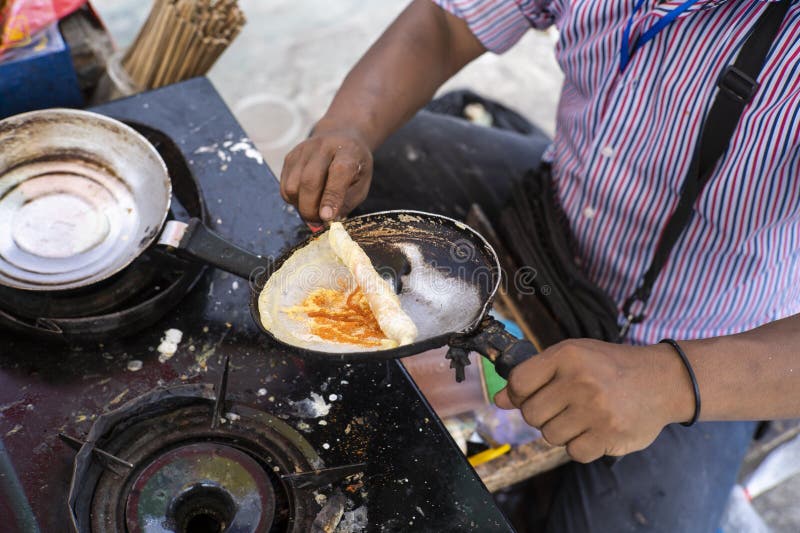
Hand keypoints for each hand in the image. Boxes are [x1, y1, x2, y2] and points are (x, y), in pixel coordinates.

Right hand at [280, 124, 372, 223]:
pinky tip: (305, 199)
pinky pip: (285, 185)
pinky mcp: (290, 156)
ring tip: (313, 209)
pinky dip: (293, 199)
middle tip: (318, 222)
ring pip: (293, 185)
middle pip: (309, 180)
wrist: (341, 137)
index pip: (338, 173)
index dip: (331, 197)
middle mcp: (323, 147)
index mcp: (348, 152)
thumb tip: (328, 220)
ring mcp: (303, 150)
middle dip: (311, 208)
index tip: (327, 217)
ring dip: (300, 205)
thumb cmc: (354, 166)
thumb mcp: (362, 183)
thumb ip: (347, 202)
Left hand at [494, 339, 694, 462]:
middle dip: (541, 414)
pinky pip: (574, 452)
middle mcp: (580, 381)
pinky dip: (580, 445)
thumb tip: (499, 400)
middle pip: (531, 414)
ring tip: (582, 415)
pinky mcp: (609, 435)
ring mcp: (595, 410)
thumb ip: (535, 375)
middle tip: (562, 406)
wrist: (663, 380)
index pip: (518, 383)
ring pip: (550, 435)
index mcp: (567, 356)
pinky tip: (594, 428)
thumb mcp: (573, 356)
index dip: (518, 393)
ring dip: (562, 430)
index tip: (531, 394)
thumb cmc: (610, 367)